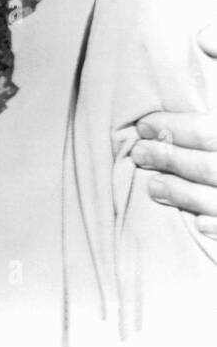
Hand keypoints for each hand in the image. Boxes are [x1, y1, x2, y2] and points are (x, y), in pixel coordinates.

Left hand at [131, 114, 216, 237]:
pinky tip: (197, 224)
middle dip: (169, 158)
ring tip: (153, 187)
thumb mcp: (213, 138)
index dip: (174, 127)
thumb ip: (201, 133)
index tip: (142, 126)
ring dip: (182, 192)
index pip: (208, 131)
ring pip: (216, 199)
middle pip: (209, 166)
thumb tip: (152, 121)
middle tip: (138, 153)